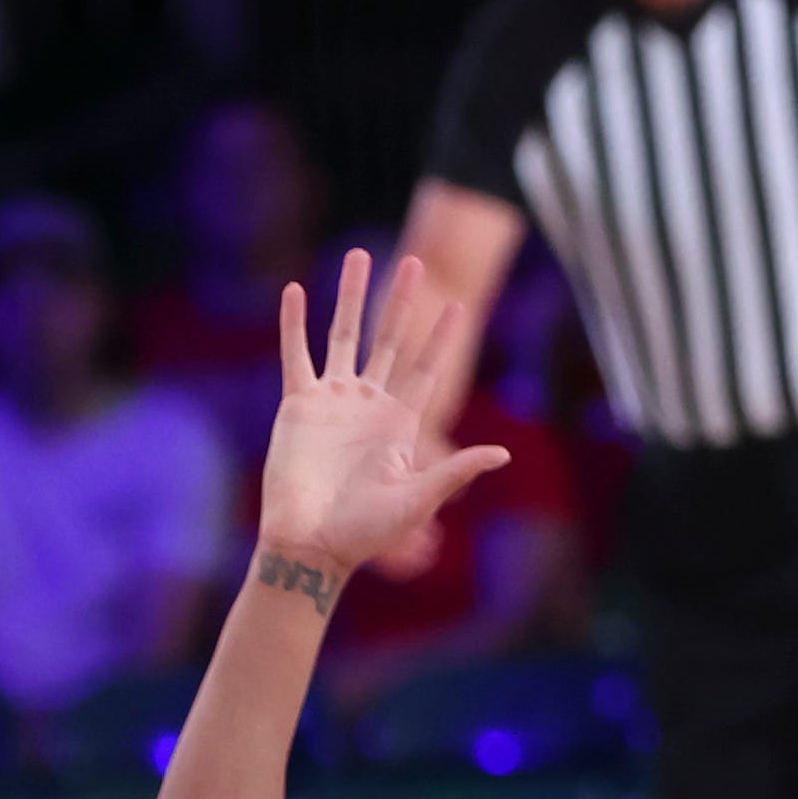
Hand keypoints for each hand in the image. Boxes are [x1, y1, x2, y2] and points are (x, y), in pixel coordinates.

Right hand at [259, 251, 507, 585]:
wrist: (311, 543)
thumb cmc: (366, 530)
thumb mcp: (419, 497)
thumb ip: (455, 470)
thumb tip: (503, 454)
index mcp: (401, 422)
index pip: (426, 368)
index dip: (440, 338)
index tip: (458, 306)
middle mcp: (368, 403)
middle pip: (389, 339)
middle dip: (402, 301)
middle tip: (414, 262)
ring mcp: (333, 399)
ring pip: (344, 334)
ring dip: (351, 295)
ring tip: (359, 255)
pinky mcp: (297, 404)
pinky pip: (296, 354)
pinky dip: (294, 323)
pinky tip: (296, 290)